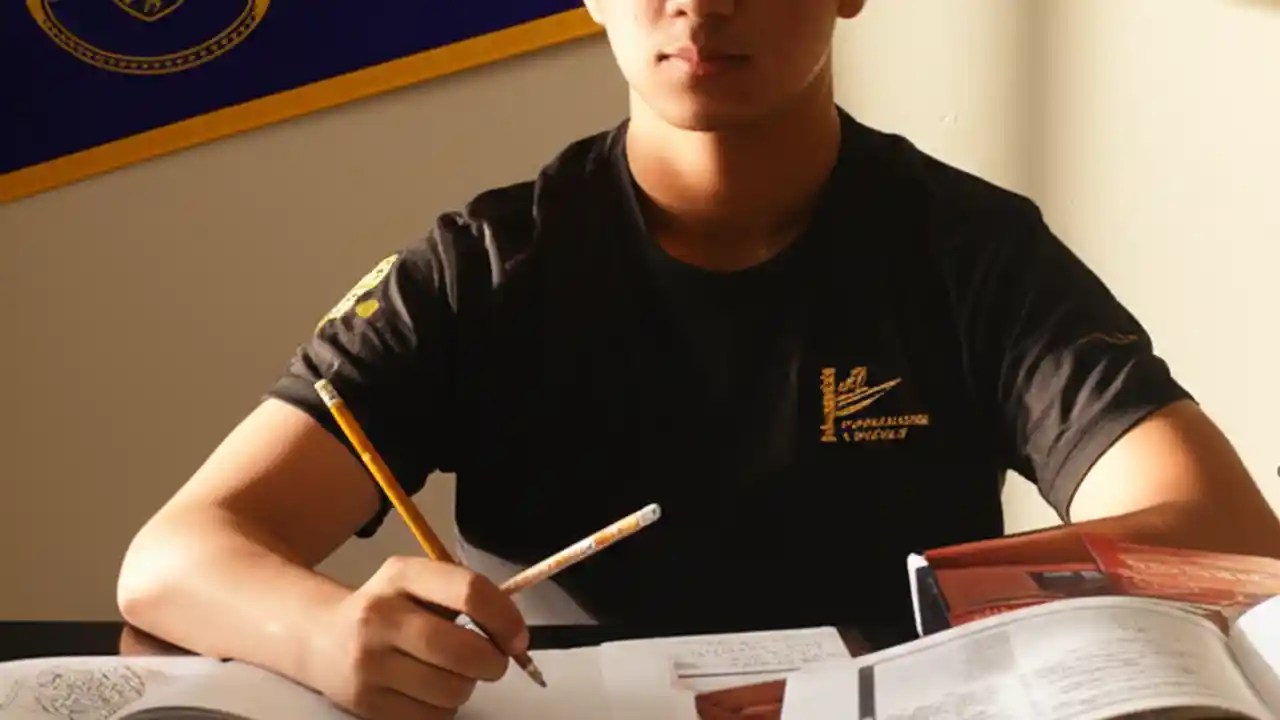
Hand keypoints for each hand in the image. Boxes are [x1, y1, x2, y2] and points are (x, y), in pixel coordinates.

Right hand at [306, 556, 529, 718]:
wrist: (318, 637)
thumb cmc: (387, 608)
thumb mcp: (415, 583)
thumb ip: (462, 597)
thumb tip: (515, 636)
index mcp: (401, 576)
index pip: (470, 592)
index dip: (506, 618)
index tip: (518, 638)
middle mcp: (380, 618)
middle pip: (464, 651)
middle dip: (493, 662)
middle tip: (492, 662)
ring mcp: (370, 665)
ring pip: (452, 690)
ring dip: (466, 687)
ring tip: (451, 674)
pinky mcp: (366, 705)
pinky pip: (432, 717)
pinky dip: (442, 708)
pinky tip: (427, 691)